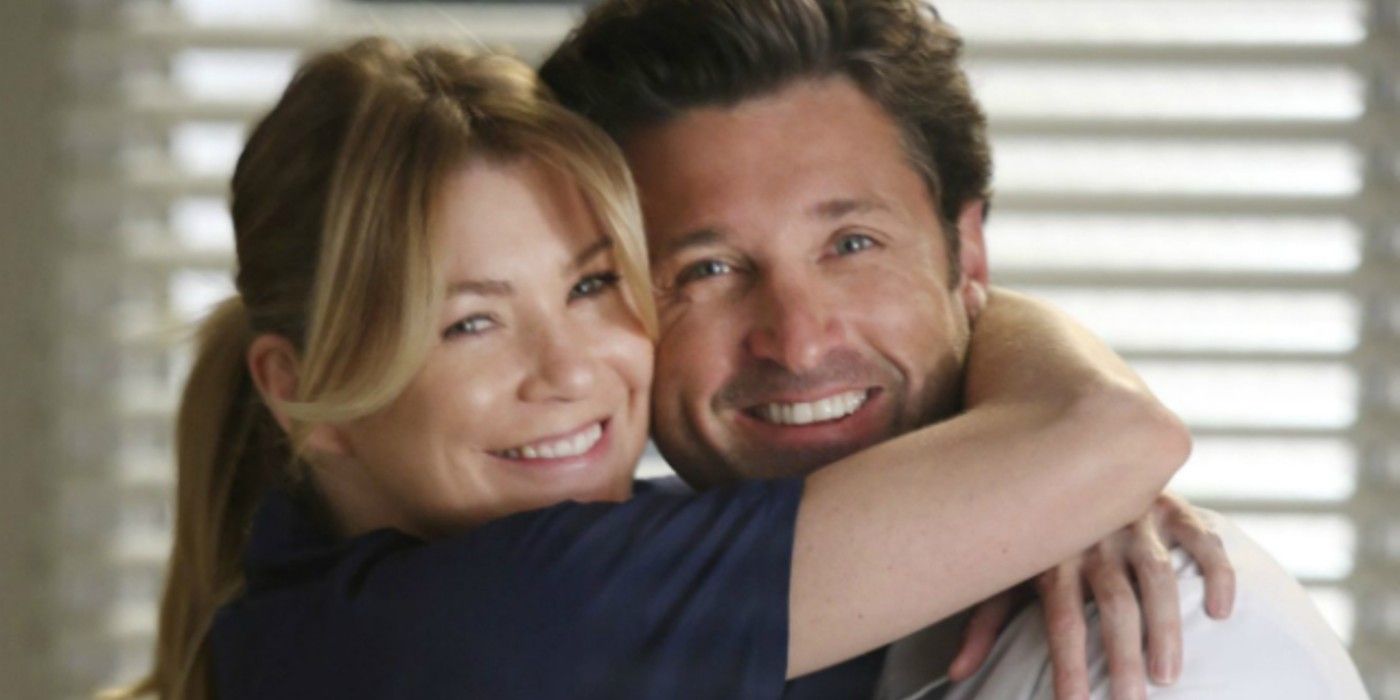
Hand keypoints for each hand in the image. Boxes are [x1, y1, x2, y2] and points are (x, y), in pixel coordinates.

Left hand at [949, 494, 1235, 699]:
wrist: (1069, 447)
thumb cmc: (1035, 526)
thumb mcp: (1008, 566)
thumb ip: (986, 621)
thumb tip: (956, 673)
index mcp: (1054, 552)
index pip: (1061, 617)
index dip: (1068, 663)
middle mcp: (1096, 535)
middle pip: (1113, 603)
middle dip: (1122, 657)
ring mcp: (1138, 519)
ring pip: (1158, 575)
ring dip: (1167, 627)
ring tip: (1169, 674)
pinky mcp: (1172, 505)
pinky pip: (1201, 536)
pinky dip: (1216, 572)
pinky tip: (1221, 611)